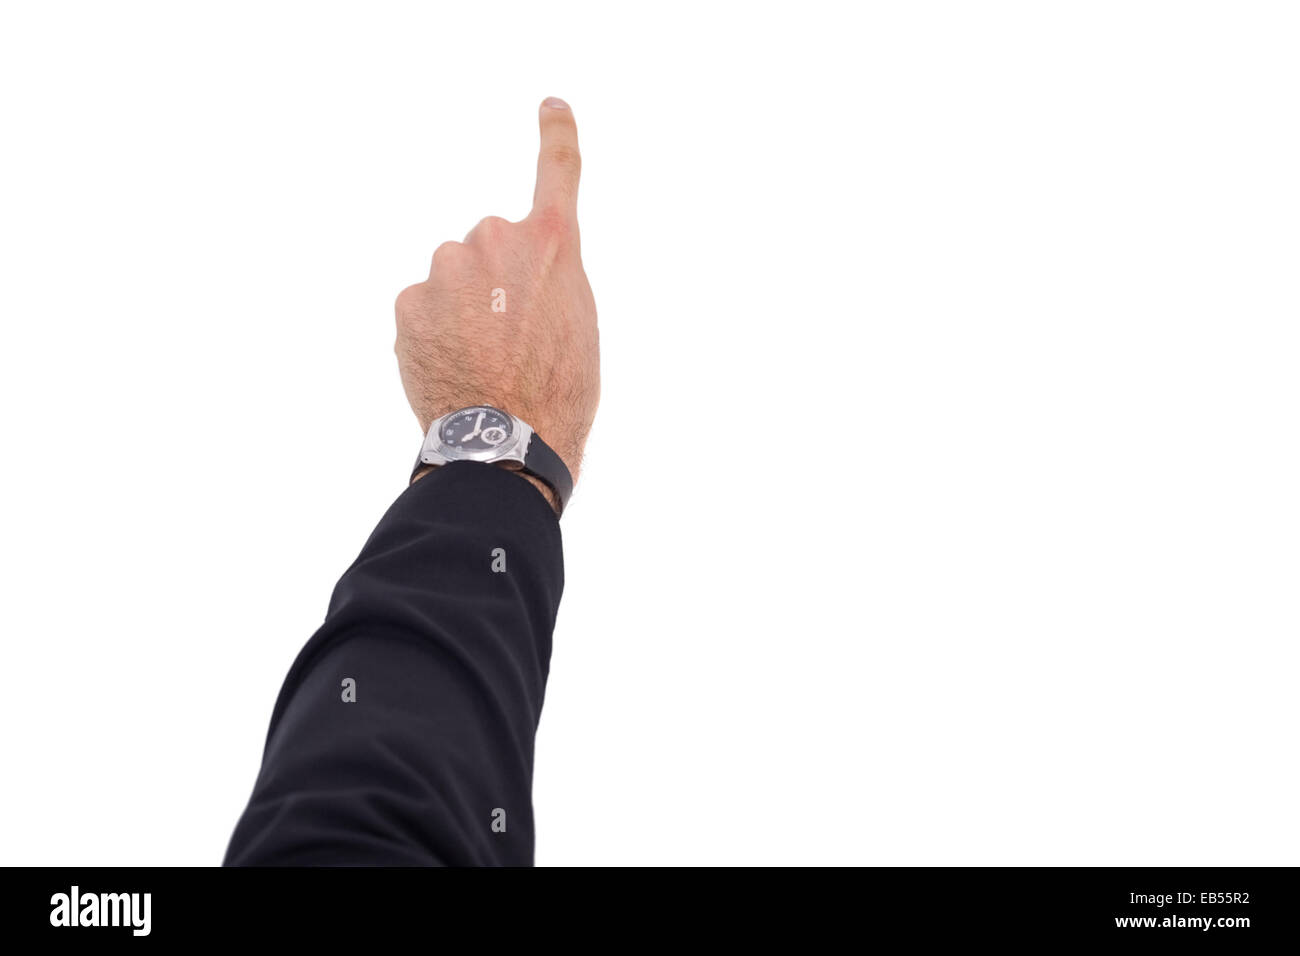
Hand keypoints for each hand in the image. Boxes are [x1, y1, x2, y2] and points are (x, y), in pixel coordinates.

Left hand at [395, 97, 599, 493]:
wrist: (507, 440)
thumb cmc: (558, 392)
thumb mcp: (579, 324)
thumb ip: (550, 278)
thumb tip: (516, 279)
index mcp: (550, 244)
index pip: (557, 173)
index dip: (556, 136)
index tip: (551, 106)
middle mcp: (495, 239)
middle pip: (490, 246)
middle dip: (496, 281)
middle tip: (513, 338)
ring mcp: (447, 268)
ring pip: (453, 279)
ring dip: (463, 308)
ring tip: (483, 361)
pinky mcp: (410, 301)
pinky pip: (424, 308)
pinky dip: (434, 333)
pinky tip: (454, 368)